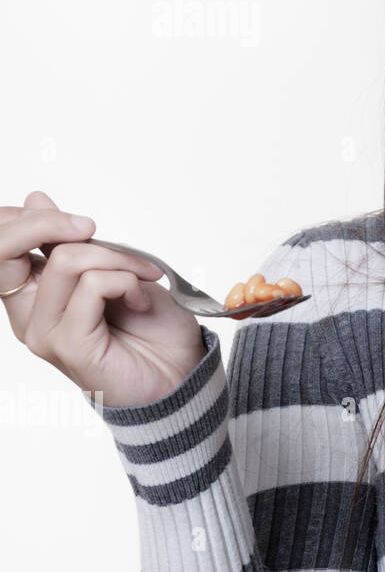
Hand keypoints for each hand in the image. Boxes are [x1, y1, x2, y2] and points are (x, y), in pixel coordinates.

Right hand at [1, 191, 206, 406]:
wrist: (181, 373)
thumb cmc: (152, 327)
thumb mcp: (114, 268)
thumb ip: (74, 242)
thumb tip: (36, 198)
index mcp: (33, 294)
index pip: (0, 245)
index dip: (27, 218)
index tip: (76, 219)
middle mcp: (28, 315)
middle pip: (5, 248)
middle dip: (47, 222)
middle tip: (91, 227)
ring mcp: (44, 332)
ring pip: (67, 261)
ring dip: (119, 259)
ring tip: (143, 280)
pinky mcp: (68, 344)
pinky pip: (93, 287)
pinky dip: (127, 283)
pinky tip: (141, 303)